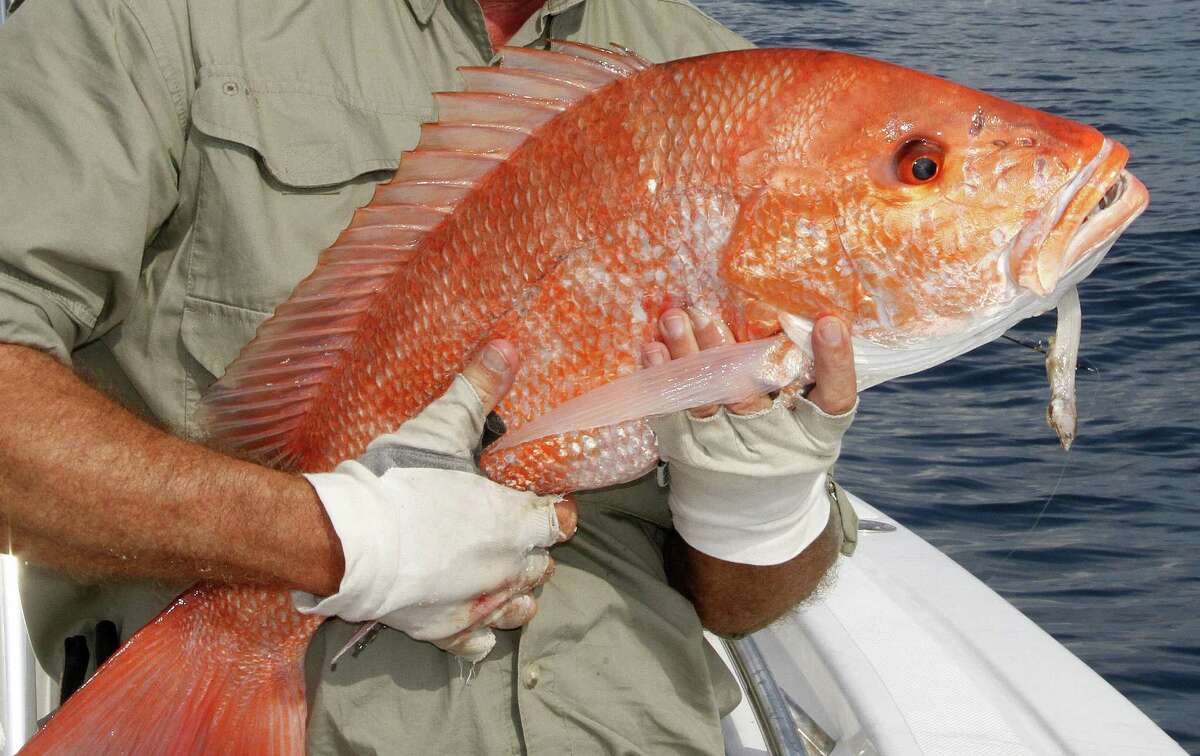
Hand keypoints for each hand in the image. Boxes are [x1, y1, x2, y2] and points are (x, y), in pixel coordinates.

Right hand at [296, 341, 577, 660]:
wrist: (345, 540)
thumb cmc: (396, 482)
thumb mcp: (440, 428)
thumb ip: (478, 389)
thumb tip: (508, 344)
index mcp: (513, 522)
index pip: (559, 523)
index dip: (554, 511)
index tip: (540, 502)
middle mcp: (506, 570)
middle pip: (542, 565)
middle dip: (533, 548)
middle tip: (510, 531)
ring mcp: (478, 605)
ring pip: (521, 605)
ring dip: (518, 589)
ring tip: (500, 570)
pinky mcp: (445, 632)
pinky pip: (483, 642)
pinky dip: (485, 630)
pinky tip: (476, 615)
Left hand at [642, 309, 856, 565]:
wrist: (749, 521)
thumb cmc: (786, 452)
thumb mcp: (814, 427)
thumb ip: (814, 379)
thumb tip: (803, 314)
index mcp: (815, 436)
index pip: (836, 397)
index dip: (836, 362)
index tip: (830, 324)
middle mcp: (775, 447)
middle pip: (753, 395)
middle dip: (727, 351)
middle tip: (706, 312)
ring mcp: (729, 454)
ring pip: (706, 402)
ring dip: (687, 358)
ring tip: (674, 320)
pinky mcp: (692, 456)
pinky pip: (673, 416)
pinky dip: (661, 381)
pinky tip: (652, 351)